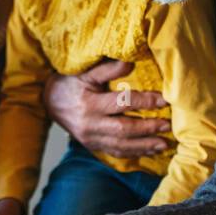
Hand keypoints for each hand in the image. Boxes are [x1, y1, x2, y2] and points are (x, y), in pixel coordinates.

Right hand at [43, 59, 170, 157]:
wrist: (48, 101)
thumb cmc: (70, 83)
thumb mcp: (86, 72)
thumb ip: (108, 69)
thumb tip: (131, 61)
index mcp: (90, 104)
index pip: (122, 103)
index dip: (144, 101)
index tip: (164, 100)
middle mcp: (90, 124)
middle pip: (123, 129)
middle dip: (147, 128)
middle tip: (167, 125)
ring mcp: (90, 138)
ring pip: (121, 146)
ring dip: (144, 145)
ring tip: (164, 144)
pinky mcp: (92, 146)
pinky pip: (115, 152)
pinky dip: (134, 153)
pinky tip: (149, 151)